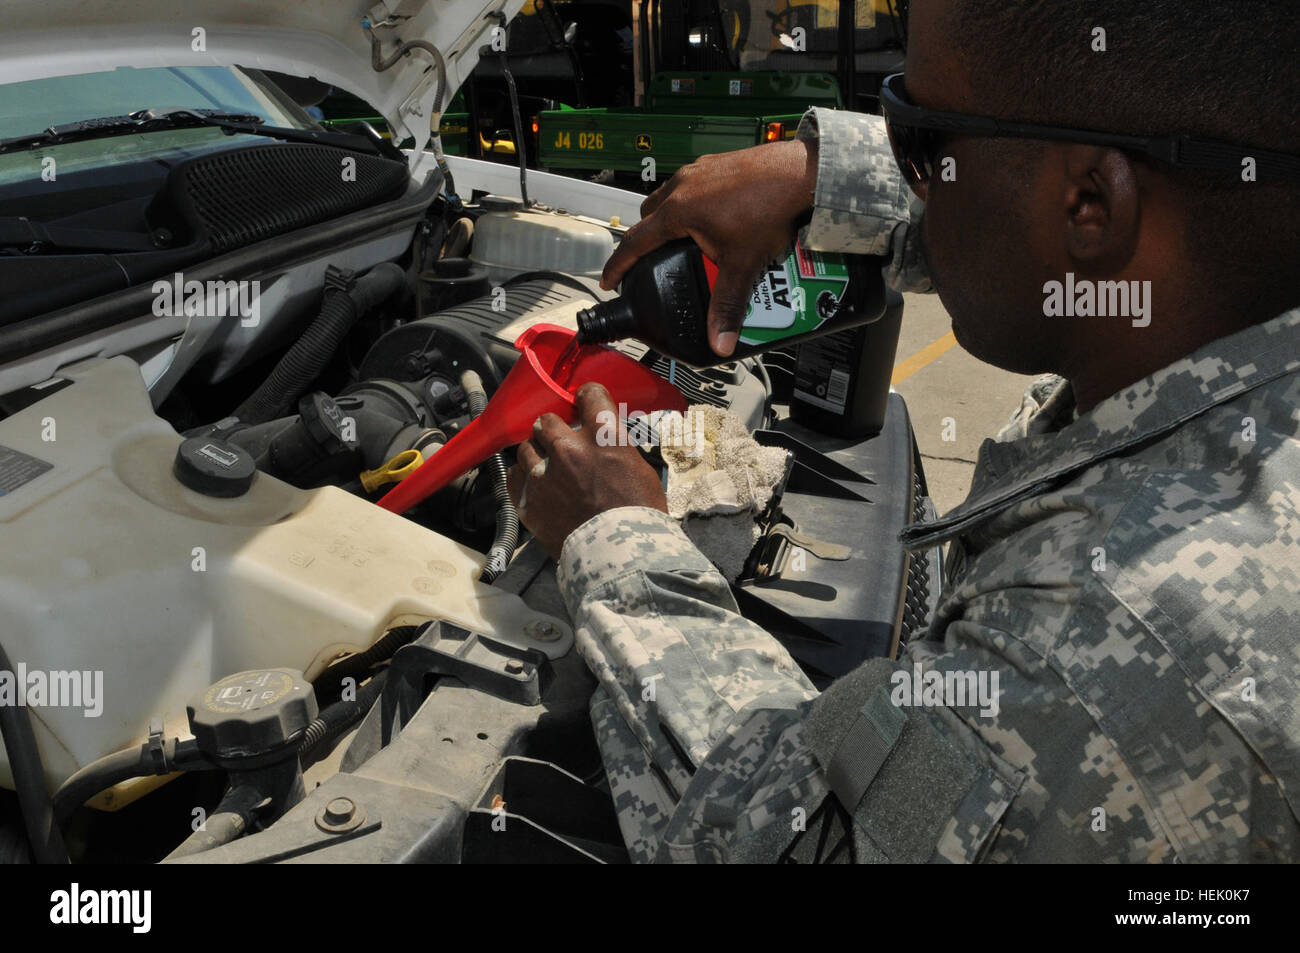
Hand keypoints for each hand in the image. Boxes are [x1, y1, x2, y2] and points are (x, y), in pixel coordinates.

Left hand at [506, 382, 667, 559]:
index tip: (584, 401)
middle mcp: (570, 448)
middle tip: (561, 443)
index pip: (590, 395)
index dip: (587, 396)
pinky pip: (514, 475)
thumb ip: (615, 449)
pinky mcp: (527, 499)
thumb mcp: (640, 471)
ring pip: (526, 447)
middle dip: (553, 429)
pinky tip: (534, 483)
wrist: (618, 557)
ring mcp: (544, 474)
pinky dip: (523, 476)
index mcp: (605, 437)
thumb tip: (603, 443)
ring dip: (537, 454)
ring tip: (547, 468)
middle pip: (547, 421)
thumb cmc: (638, 518)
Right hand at [600, 138, 818, 356]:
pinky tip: (716, 217)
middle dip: (646, 239)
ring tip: (686, 241)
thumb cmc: (769, 207)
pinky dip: (694, 202)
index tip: (609, 281)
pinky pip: (694, 184)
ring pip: (670, 196)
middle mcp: (682, 185)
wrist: (800, 172)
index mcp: (677, 210)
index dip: (618, 264)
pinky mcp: (719, 163)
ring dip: (670, 217)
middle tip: (652, 261)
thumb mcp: (743, 264)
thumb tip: (719, 340)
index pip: (634, 241)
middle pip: (649, 215)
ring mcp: (700, 170)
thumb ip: (728, 305)